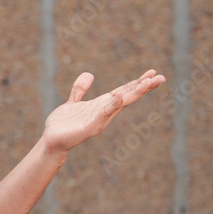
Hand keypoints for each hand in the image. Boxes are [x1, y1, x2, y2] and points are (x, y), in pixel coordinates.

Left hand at [43, 69, 165, 153]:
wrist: (51, 140)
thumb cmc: (63, 124)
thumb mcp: (72, 102)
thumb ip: (80, 90)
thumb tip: (89, 74)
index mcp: (102, 105)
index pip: (124, 91)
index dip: (137, 82)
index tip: (152, 73)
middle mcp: (104, 112)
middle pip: (128, 96)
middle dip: (144, 87)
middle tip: (161, 77)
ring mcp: (99, 120)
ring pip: (120, 104)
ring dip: (134, 93)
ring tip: (147, 83)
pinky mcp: (90, 127)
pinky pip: (103, 115)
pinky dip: (112, 106)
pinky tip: (120, 97)